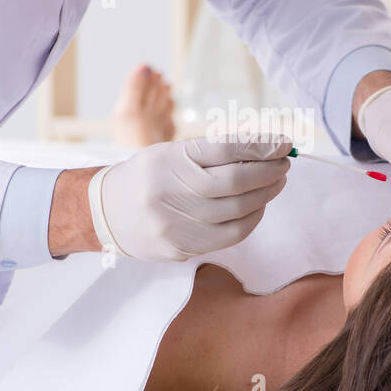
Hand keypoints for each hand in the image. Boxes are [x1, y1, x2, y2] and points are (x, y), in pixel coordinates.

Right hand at [90, 135, 290, 260]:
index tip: (284, 143)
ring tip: (275, 182)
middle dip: (268, 171)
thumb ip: (215, 152)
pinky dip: (251, 219)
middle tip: (284, 163)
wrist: (106, 212)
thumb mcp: (172, 153)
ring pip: (238, 211)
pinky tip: (257, 207)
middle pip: (235, 182)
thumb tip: (266, 148)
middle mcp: (170, 191)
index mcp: (168, 159)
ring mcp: (175, 223)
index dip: (260, 146)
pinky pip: (230, 236)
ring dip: (265, 195)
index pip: (225, 149)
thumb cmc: (148, 176)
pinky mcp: (181, 247)